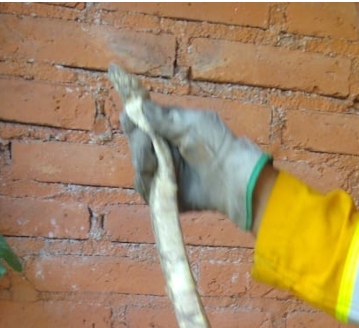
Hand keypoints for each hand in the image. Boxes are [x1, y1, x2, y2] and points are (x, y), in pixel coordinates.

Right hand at [121, 102, 269, 230]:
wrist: (229, 177)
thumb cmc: (215, 145)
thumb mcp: (190, 124)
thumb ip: (162, 117)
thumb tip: (140, 104)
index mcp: (168, 129)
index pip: (141, 123)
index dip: (132, 121)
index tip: (128, 120)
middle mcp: (162, 150)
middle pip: (135, 144)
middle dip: (139, 146)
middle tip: (150, 149)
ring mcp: (162, 171)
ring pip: (138, 167)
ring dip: (143, 166)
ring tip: (156, 167)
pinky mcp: (162, 191)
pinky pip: (144, 188)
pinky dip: (147, 184)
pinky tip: (157, 181)